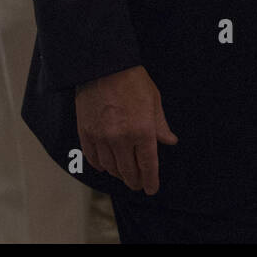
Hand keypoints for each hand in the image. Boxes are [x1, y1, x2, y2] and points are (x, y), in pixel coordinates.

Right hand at [75, 65, 177, 193]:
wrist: (103, 66)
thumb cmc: (133, 81)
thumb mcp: (154, 100)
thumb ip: (161, 125)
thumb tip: (170, 141)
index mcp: (142, 130)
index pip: (148, 165)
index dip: (150, 180)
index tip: (151, 189)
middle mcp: (121, 139)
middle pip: (128, 171)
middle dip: (135, 180)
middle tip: (138, 184)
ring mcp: (101, 137)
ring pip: (110, 167)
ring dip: (118, 174)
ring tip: (124, 174)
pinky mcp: (85, 133)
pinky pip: (93, 158)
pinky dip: (100, 165)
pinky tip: (105, 166)